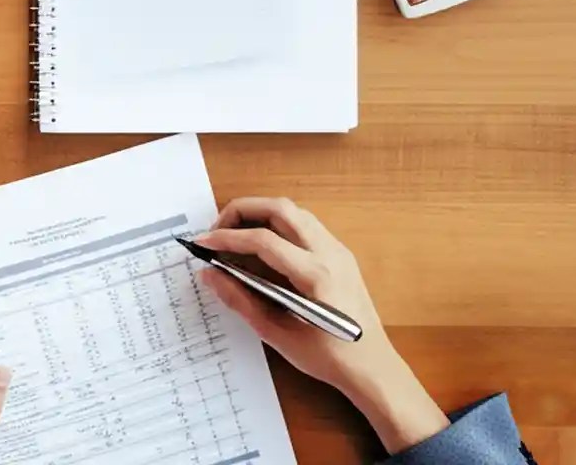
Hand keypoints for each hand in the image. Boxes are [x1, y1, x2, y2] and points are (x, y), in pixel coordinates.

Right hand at [197, 197, 448, 454]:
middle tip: (217, 229)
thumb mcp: (277, 334)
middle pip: (281, 208)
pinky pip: (306, 225)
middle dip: (243, 210)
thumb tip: (210, 275)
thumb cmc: (329, 358)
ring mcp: (338, 250)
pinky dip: (278, 224)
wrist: (373, 367)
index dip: (227, 237)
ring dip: (261, 213)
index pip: (263, 240)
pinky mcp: (340, 254)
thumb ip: (241, 301)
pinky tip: (263, 245)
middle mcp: (330, 253)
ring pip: (294, 211)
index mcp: (316, 275)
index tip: (202, 243)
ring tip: (236, 234)